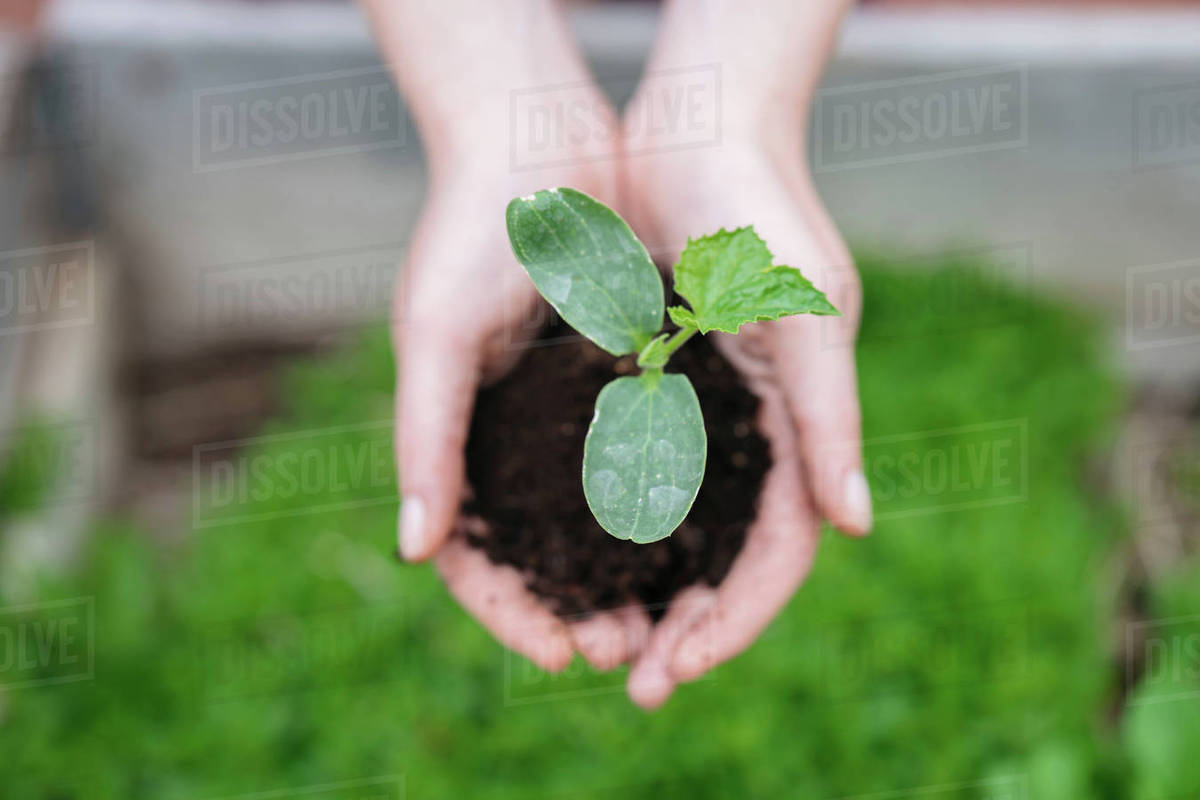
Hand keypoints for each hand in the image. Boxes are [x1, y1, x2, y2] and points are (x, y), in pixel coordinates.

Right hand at [394, 130, 669, 672]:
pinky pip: (634, 462)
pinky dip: (656, 508)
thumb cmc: (470, 229)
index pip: (469, 554)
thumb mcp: (439, 335)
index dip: (507, 613)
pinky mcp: (609, 379)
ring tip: (664, 620)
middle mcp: (502, 436)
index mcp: (449, 435)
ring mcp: (556, 413)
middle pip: (534, 553)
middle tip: (627, 655)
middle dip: (574, 610)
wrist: (536, 142)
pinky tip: (695, 542)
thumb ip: (426, 439)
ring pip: (588, 521)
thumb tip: (414, 554)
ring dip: (620, 576)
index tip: (558, 658)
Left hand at [617, 131, 870, 708]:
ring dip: (642, 590)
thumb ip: (829, 417)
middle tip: (631, 682)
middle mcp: (750, 431)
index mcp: (800, 426)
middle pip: (725, 557)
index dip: (740, 615)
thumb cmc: (760, 209)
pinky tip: (565, 562)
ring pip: (673, 529)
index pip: (780, 552)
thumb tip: (858, 526)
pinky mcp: (643, 381)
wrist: (692, 128)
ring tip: (594, 641)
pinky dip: (605, 526)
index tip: (684, 665)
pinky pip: (625, 472)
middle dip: (687, 625)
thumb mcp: (802, 312)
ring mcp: (697, 411)